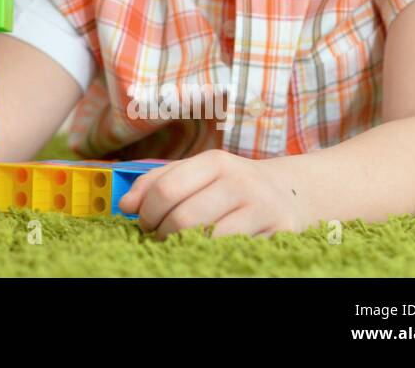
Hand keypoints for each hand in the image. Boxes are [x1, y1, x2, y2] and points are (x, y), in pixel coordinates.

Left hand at [117, 150, 308, 238]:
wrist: (290, 194)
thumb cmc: (231, 185)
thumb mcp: (198, 173)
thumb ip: (157, 182)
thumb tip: (125, 205)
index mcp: (215, 161)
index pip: (166, 189)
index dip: (146, 213)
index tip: (144, 223)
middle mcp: (239, 180)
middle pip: (183, 217)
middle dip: (162, 234)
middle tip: (159, 238)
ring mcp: (260, 206)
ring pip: (206, 237)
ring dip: (183, 247)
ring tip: (179, 244)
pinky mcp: (278, 230)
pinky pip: (231, 250)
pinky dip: (209, 254)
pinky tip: (204, 250)